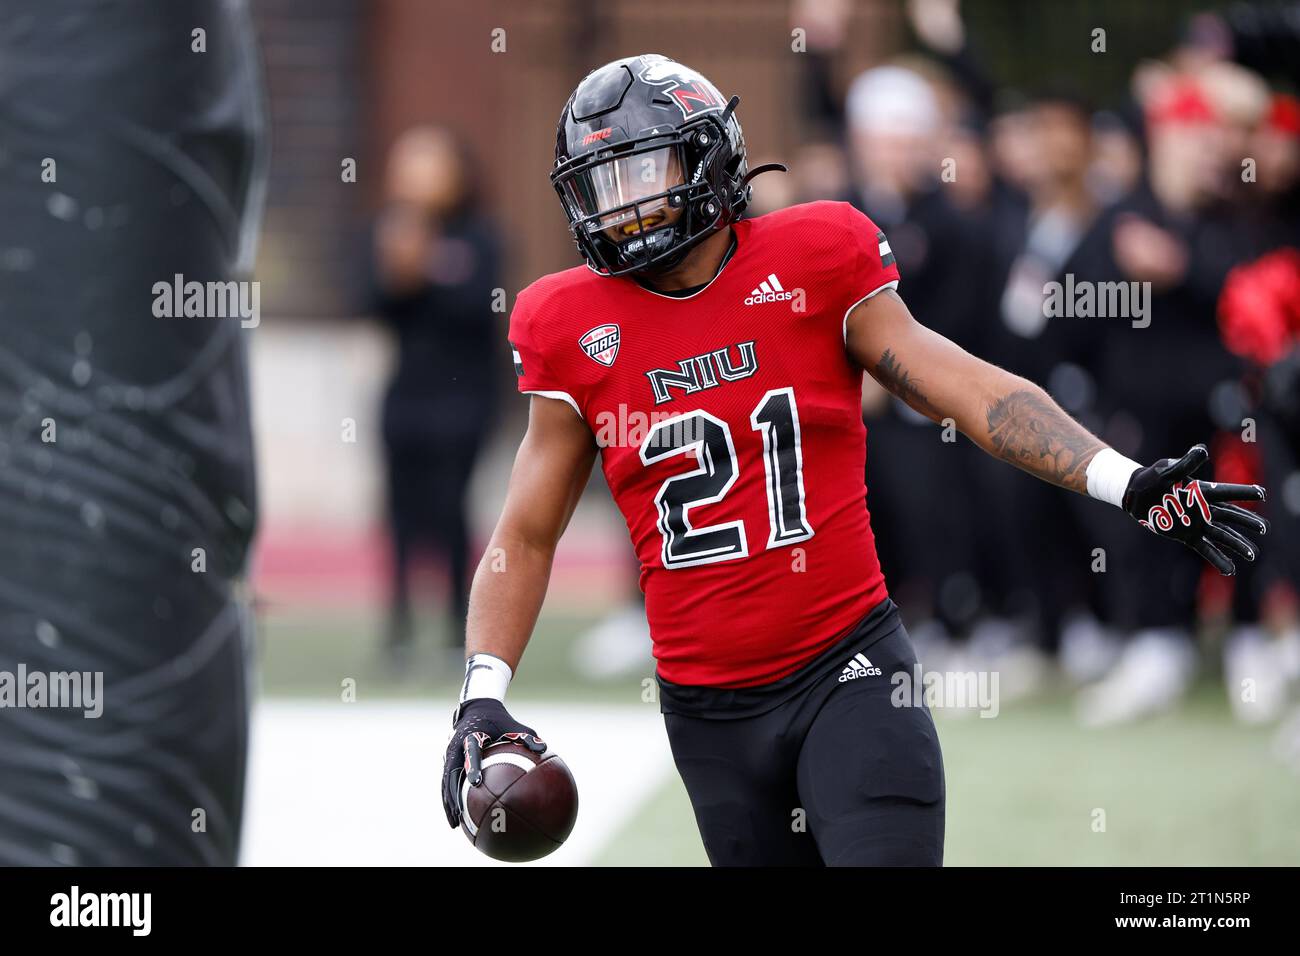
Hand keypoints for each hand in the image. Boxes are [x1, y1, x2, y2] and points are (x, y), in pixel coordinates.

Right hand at [441, 698, 545, 827]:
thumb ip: (527, 737)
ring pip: (446, 781)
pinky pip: (448, 781)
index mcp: (471, 737)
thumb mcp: (513, 725)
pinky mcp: (449, 761)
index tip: (476, 782)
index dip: (472, 767)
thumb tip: (545, 749)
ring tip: (454, 823)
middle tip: (459, 812)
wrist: (477, 708)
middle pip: (450, 773)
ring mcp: (449, 755)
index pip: (471, 753)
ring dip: (448, 802)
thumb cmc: (498, 719)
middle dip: (453, 793)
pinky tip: (457, 816)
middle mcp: (456, 747)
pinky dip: (451, 798)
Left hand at [1122, 444, 1267, 574]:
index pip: (1226, 492)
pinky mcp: (1187, 535)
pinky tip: (1230, 569)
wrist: (1136, 494)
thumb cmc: (1152, 478)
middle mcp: (1202, 508)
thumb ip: (1185, 463)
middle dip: (1247, 521)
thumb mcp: (1167, 470)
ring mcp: (1196, 523)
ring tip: (1252, 554)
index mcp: (1200, 491)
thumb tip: (1202, 450)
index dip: (1243, 493)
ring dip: (1236, 543)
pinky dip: (1217, 558)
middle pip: (1230, 516)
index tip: (1261, 493)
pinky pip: (1205, 548)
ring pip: (1221, 534)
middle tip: (1263, 527)